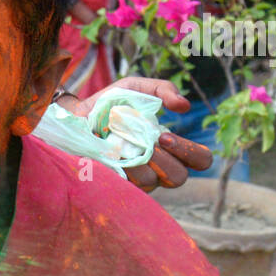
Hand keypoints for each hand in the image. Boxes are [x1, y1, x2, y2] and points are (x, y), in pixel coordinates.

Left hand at [68, 77, 212, 190]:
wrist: (76, 115)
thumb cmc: (111, 104)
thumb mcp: (137, 88)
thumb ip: (162, 90)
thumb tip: (183, 106)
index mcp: (170, 147)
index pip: (200, 160)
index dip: (192, 152)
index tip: (165, 136)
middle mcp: (158, 166)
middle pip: (179, 177)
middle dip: (167, 160)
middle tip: (150, 143)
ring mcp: (137, 178)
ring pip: (151, 182)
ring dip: (141, 163)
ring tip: (124, 147)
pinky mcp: (116, 184)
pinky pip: (127, 186)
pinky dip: (121, 170)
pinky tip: (110, 155)